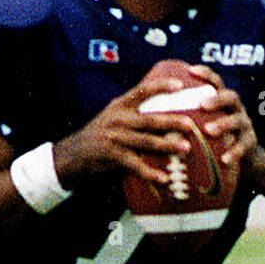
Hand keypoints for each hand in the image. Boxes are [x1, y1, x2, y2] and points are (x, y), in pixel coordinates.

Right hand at [53, 75, 192, 187]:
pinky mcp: (112, 155)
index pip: (142, 91)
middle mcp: (118, 119)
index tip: (180, 85)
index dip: (161, 86)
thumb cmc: (102, 134)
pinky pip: (135, 165)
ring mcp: (114, 137)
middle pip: (148, 119)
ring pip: (145, 141)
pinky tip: (163, 178)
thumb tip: (167, 115)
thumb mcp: (115, 116)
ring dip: (166, 145)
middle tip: (190, 124)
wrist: (74, 154)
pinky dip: (150, 173)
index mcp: (120, 105)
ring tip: (184, 148)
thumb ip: (135, 113)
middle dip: (171, 121)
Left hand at [186, 64, 257, 170]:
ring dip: (223, 124)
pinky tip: (224, 159)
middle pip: (230, 97)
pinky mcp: (250, 142)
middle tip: (202, 105)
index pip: (215, 82)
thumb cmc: (213, 138)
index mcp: (222, 101)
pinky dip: (234, 152)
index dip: (206, 74)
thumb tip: (151, 115)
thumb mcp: (202, 124)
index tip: (190, 70)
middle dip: (217, 99)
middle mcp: (235, 109)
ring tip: (209, 131)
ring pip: (238, 120)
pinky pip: (244, 145)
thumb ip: (185, 117)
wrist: (243, 157)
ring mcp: (245, 124)